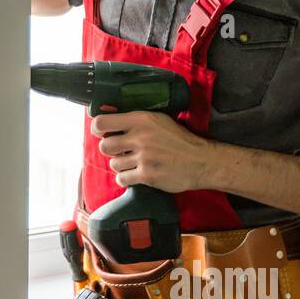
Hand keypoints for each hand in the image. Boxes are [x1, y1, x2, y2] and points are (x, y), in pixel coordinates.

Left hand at [90, 110, 217, 192]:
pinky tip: (136, 174)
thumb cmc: (180, 140)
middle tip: (121, 151)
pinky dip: (126, 178)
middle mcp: (140, 137)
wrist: (201, 161)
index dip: (98, 129)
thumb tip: (110, 121)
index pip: (102, 122)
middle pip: (105, 146)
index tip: (101, 133)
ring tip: (134, 163)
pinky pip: (122, 179)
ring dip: (121, 165)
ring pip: (113, 164)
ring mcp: (143, 157)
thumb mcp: (158, 120)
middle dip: (111, 150)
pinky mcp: (147, 175)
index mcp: (141, 119)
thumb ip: (135, 120)